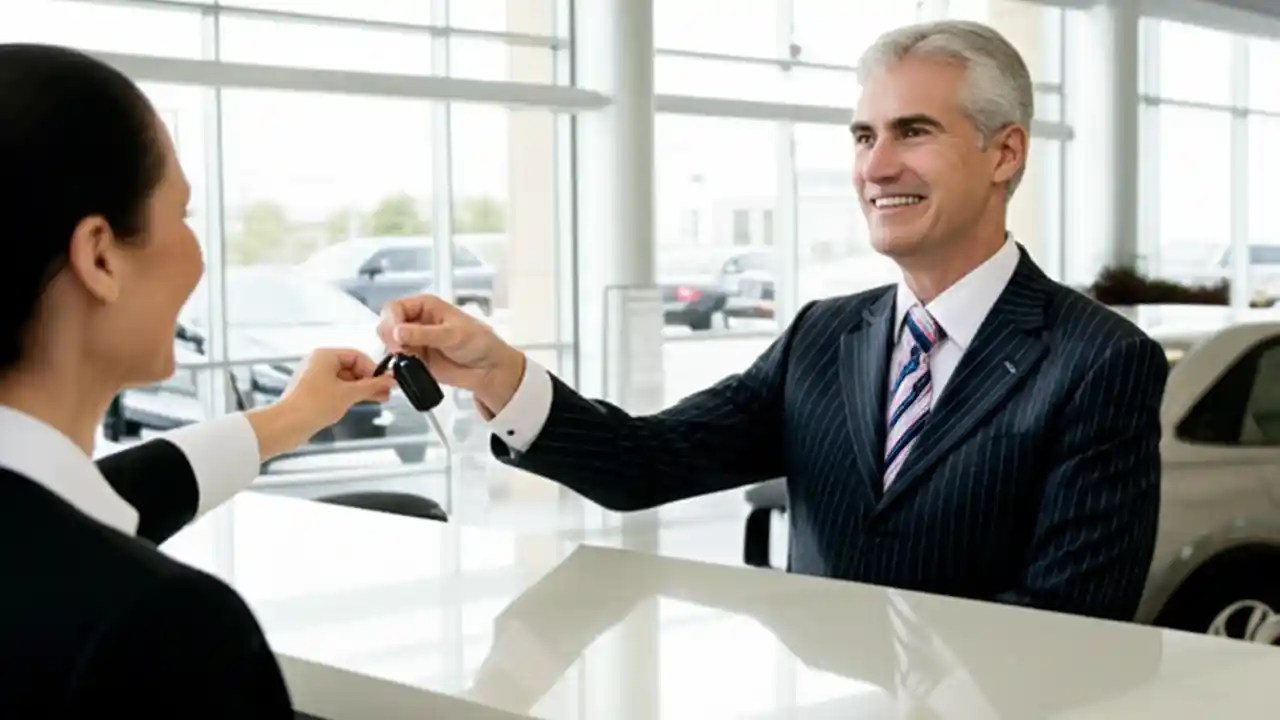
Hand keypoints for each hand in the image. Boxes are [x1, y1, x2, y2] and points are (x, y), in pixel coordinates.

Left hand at [245, 348, 395, 460]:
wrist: (286, 425)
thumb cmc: (313, 405)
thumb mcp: (348, 394)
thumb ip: (372, 386)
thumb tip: (390, 380)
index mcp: (325, 356)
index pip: (357, 356)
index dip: (373, 369)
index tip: (385, 382)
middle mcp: (318, 363)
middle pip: (351, 367)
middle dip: (369, 381)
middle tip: (386, 392)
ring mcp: (314, 378)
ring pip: (345, 380)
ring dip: (361, 389)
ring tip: (379, 399)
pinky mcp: (311, 392)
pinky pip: (336, 389)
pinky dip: (349, 395)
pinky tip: (360, 402)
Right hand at [377, 294, 524, 414]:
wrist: (487, 369)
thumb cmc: (477, 342)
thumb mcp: (453, 335)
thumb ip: (424, 334)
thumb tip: (397, 332)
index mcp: (425, 306)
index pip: (395, 307)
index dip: (392, 320)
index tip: (396, 336)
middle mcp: (416, 321)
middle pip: (387, 325)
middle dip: (390, 338)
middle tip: (402, 351)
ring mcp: (414, 341)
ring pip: (389, 344)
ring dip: (395, 353)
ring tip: (410, 360)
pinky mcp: (415, 360)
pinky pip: (397, 361)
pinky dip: (398, 366)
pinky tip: (407, 369)